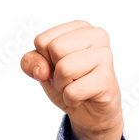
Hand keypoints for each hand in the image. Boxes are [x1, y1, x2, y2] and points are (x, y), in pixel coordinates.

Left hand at [20, 21, 123, 139]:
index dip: (44, 60)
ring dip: (63, 86)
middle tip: (69, 78)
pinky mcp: (107, 79)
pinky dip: (71, 100)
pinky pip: (72, 92)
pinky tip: (84, 96)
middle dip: (54, 71)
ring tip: (77, 85)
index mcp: (80, 28)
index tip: (59, 66)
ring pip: (64, 69)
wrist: (90, 112)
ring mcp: (105, 56)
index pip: (42, 40)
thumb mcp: (42, 69)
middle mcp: (97, 36)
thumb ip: (31, 61)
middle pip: (54, 49)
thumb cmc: (68, 84)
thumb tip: (42, 70)